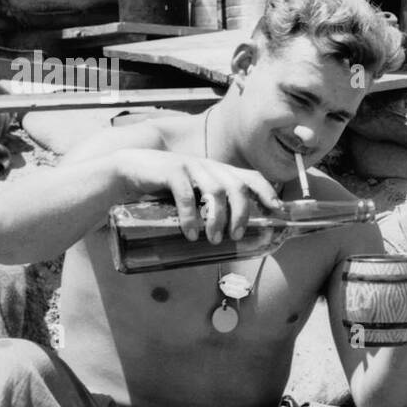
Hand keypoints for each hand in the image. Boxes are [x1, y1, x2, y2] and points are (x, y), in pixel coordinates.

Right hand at [117, 150, 282, 243]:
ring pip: (215, 191)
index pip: (250, 176)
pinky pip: (186, 194)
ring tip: (214, 239)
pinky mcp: (171, 170)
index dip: (266, 191)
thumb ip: (210, 203)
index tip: (278, 209)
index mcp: (217, 171)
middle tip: (236, 236)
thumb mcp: (193, 192)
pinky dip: (190, 216)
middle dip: (242, 214)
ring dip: (217, 219)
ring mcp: (190, 166)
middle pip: (237, 187)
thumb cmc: (164, 186)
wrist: (128, 170)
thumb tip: (230, 234)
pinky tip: (189, 233)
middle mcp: (208, 166)